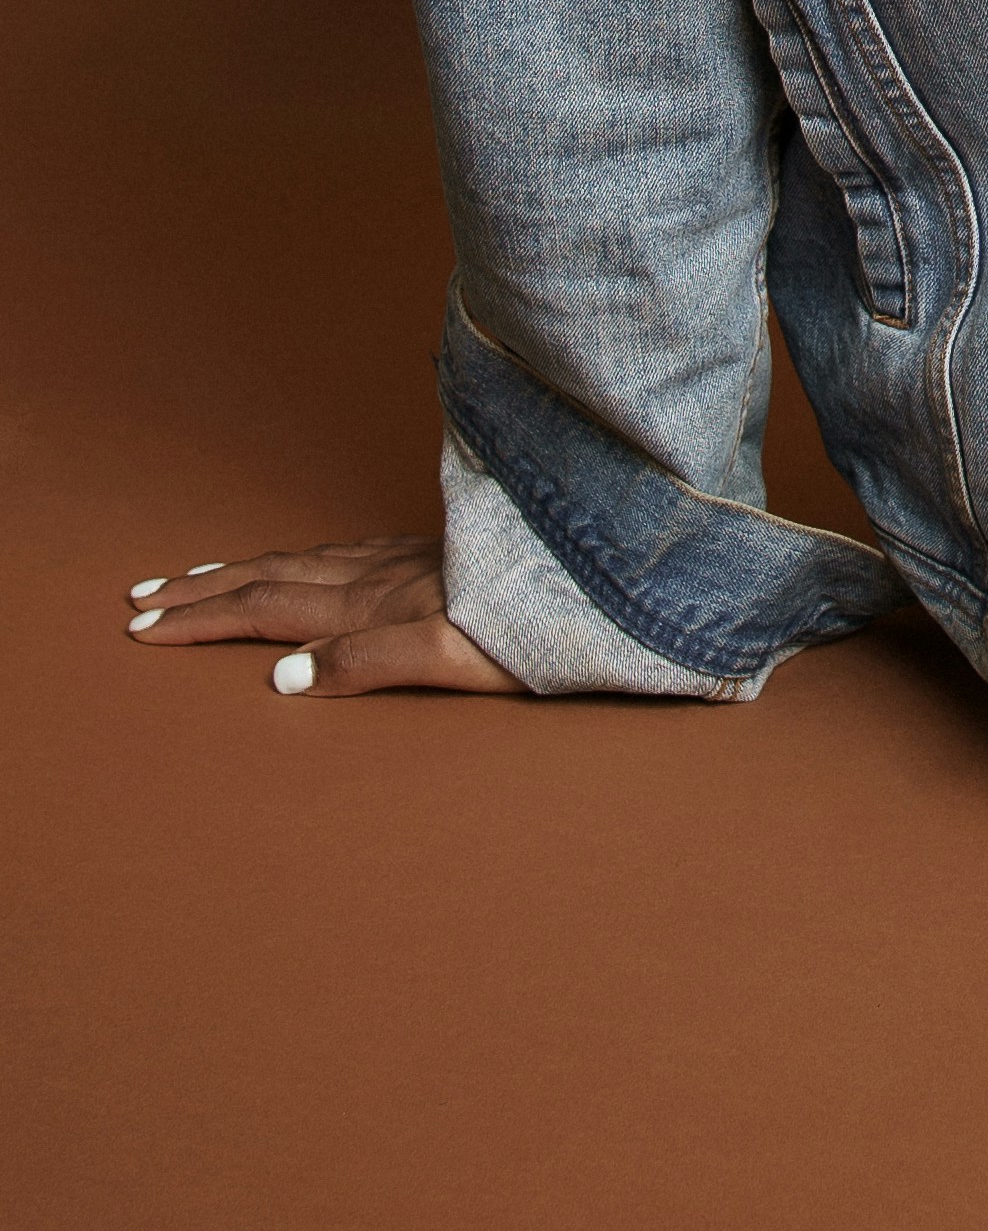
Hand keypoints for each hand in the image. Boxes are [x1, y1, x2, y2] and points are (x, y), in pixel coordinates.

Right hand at [121, 536, 522, 695]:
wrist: (602, 579)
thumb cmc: (536, 630)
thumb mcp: (452, 660)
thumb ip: (368, 664)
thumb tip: (283, 677)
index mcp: (372, 605)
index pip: (265, 609)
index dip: (202, 618)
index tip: (141, 625)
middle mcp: (380, 576)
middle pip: (272, 578)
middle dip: (203, 591)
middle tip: (142, 597)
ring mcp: (406, 561)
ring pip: (304, 561)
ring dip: (244, 570)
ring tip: (199, 575)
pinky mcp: (433, 555)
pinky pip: (342, 553)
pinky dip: (300, 560)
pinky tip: (303, 560)